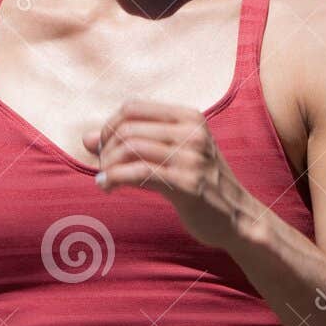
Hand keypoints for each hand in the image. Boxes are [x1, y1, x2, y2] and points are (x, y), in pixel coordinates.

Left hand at [83, 99, 255, 249]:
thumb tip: (87, 138)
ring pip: (129, 148)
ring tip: (104, 179)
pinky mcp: (187, 184)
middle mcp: (192, 132)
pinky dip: (114, 178)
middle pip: (127, 127)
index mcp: (189, 117)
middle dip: (105, 148)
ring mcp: (192, 157)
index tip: (103, 148)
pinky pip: (138, 173)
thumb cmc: (200, 184)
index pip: (132, 108)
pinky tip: (108, 187)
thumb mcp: (171, 155)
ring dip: (107, 165)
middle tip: (102, 167)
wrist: (238, 218)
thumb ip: (132, 142)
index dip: (109, 126)